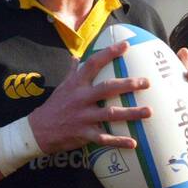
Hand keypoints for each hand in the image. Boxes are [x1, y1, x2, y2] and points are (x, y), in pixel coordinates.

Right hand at [27, 41, 151, 152]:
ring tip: (149, 111)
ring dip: (131, 113)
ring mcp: (83, 117)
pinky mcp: (84, 134)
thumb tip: (76, 56)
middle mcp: (81, 98)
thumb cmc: (54, 106)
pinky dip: (119, 141)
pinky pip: (104, 138)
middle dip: (128, 84)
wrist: (38, 130)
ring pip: (111, 114)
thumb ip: (72, 71)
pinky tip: (134, 143)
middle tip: (146, 82)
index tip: (126, 45)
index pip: (93, 63)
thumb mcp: (62, 86)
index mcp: (76, 84)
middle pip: (107, 88)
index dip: (109, 53)